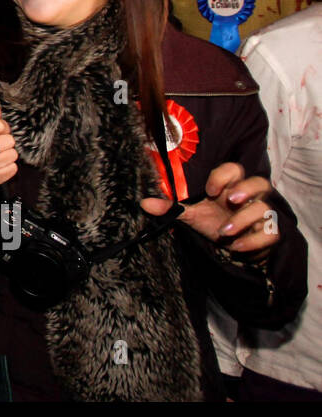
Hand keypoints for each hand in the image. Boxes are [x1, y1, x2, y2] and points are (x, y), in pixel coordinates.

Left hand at [141, 162, 279, 255]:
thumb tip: (144, 204)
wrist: (233, 246)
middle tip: (232, 199)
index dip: (224, 176)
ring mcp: (261, 216)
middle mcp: (249, 199)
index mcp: (230, 187)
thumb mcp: (191, 215)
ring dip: (244, 220)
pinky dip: (254, 241)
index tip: (209, 190)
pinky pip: (272, 234)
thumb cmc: (214, 221)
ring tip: (225, 231)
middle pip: (260, 182)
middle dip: (247, 189)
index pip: (234, 170)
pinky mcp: (269, 234)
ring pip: (265, 209)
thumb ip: (172, 208)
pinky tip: (236, 246)